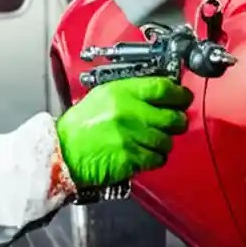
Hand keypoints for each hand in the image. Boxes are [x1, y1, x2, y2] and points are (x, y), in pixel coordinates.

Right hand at [55, 77, 193, 188]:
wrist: (63, 152)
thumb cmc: (80, 126)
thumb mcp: (102, 95)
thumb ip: (130, 91)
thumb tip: (158, 91)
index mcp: (121, 92)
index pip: (163, 88)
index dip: (179, 93)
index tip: (182, 96)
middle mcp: (129, 112)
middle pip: (173, 116)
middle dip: (177, 120)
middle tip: (174, 121)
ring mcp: (132, 137)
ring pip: (168, 139)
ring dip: (164, 141)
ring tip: (153, 140)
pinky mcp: (132, 158)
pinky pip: (158, 158)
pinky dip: (156, 157)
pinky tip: (145, 153)